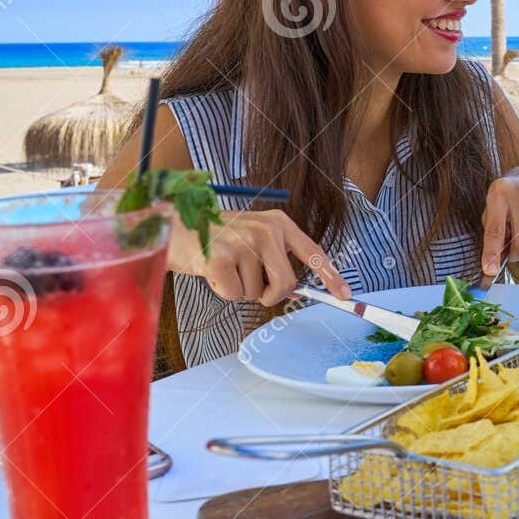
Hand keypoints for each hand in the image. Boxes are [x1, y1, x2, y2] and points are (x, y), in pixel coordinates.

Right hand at [168, 209, 349, 306]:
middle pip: (287, 283)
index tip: (345, 295)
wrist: (173, 227)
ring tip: (224, 266)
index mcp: (278, 223)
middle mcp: (266, 230)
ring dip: (240, 288)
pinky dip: (223, 290)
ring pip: (257, 292)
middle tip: (250, 282)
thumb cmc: (216, 238)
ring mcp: (244, 243)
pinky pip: (235, 294)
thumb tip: (298, 289)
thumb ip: (277, 257)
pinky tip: (211, 271)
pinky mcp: (221, 259)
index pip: (313, 252)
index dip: (330, 276)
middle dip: (271, 293)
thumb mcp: (253, 237)